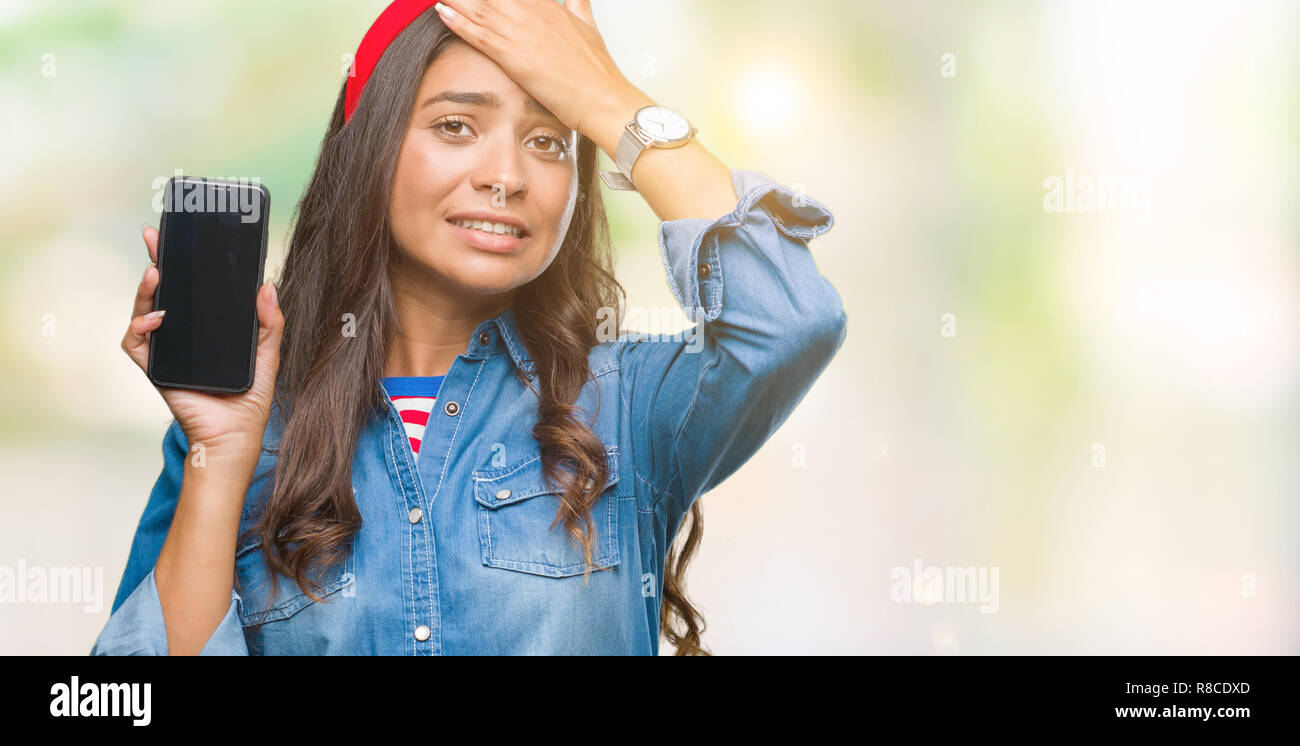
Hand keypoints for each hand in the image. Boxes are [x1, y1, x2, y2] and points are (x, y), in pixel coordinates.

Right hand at [122, 224, 284, 460]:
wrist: (235, 435)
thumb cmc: (251, 398)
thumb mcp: (268, 353)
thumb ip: (269, 321)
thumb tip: (266, 285)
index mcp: (207, 328)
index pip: (191, 288)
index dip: (183, 262)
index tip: (181, 234)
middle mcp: (182, 335)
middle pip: (163, 292)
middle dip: (156, 261)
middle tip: (154, 236)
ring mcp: (165, 350)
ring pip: (143, 311)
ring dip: (145, 291)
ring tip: (156, 273)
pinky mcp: (154, 368)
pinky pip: (135, 343)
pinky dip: (140, 328)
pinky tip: (155, 319)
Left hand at [434, 0, 647, 139]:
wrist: (605, 99)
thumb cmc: (597, 72)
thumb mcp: (588, 28)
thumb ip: (577, 7)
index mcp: (549, 6)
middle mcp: (533, 13)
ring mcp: (523, 32)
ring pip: (479, 6)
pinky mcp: (515, 56)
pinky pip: (479, 33)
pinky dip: (458, 21)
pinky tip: (441, 10)